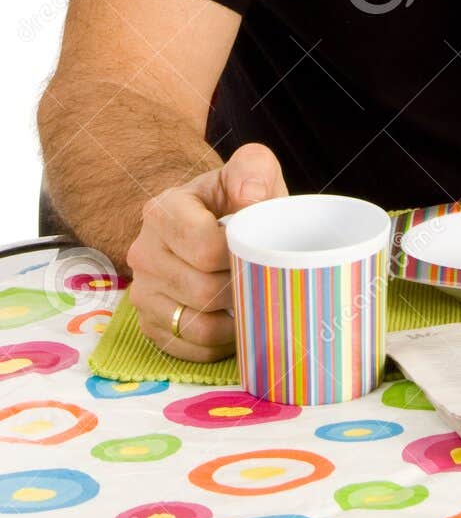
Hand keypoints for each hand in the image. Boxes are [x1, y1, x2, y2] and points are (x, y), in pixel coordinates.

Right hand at [127, 142, 287, 362]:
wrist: (213, 221)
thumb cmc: (237, 199)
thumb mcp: (251, 170)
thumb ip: (253, 169)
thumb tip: (251, 198)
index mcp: (163, 211)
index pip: (205, 249)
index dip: (241, 256)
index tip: (258, 250)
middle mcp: (143, 251)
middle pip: (202, 290)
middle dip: (240, 289)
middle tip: (261, 279)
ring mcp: (142, 290)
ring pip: (195, 325)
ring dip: (232, 321)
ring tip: (250, 301)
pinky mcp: (148, 322)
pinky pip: (187, 348)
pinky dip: (217, 343)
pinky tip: (233, 321)